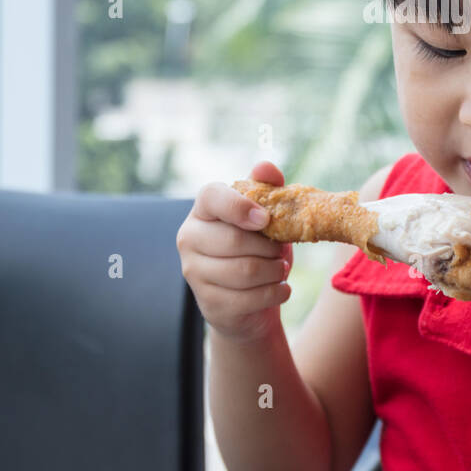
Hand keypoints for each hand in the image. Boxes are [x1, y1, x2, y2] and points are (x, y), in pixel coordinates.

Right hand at [176, 161, 293, 343]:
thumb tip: (266, 167)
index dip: (240, 206)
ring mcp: (193, 272)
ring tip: (281, 269)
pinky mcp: (207, 302)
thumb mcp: (266, 217)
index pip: (212, 196)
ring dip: (275, 271)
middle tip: (281, 252)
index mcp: (202, 210)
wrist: (249, 300)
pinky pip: (249, 299)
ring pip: (245, 271)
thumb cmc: (257, 248)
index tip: (266, 219)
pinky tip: (281, 289)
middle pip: (235, 240)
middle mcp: (189, 238)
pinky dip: (275, 293)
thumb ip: (266, 189)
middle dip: (270, 248)